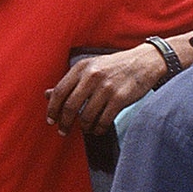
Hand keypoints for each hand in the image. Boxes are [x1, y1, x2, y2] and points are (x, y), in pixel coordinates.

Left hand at [45, 46, 164, 134]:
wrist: (145, 61)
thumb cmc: (115, 66)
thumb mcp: (90, 67)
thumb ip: (70, 81)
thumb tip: (47, 94)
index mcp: (81, 68)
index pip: (59, 91)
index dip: (52, 109)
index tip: (51, 120)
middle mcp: (92, 76)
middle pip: (70, 106)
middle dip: (65, 122)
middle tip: (63, 131)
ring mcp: (106, 87)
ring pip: (87, 116)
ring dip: (84, 127)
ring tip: (85, 129)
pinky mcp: (120, 98)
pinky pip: (103, 120)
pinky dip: (98, 128)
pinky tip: (97, 129)